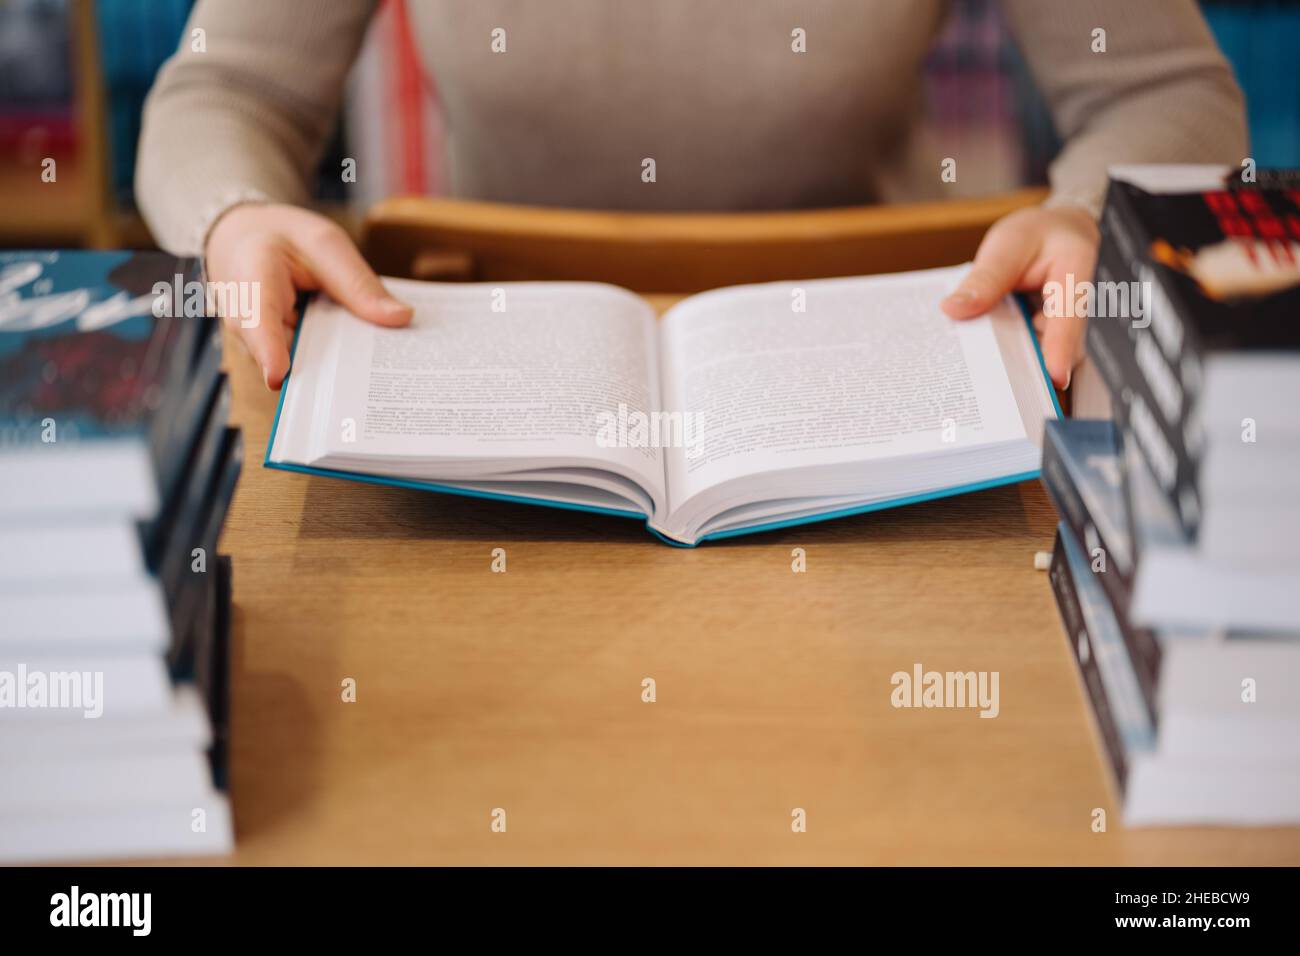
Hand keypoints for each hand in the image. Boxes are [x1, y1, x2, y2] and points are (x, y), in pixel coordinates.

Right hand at [205, 203, 412, 388]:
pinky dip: (325, 361)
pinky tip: (355, 359)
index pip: (255, 318)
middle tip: (371, 381)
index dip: (266, 350)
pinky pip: (299, 363)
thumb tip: (402, 317)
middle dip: (322, 371)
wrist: (245, 239)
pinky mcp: (268, 352)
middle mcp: (244, 318)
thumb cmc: (284, 238)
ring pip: (293, 364)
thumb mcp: (326, 245)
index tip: (277, 378)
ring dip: (329, 368)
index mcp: (253, 278)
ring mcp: (253, 341)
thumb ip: (358, 284)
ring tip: (370, 370)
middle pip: (279, 354)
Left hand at [940, 204, 1099, 389]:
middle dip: (1029, 367)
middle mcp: (1076, 306)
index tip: (1056, 377)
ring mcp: (1061, 325)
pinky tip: (982, 358)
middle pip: (1055, 345)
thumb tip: (953, 309)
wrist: (1054, 233)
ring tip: (984, 377)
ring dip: (1012, 362)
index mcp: (1075, 272)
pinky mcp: (1045, 334)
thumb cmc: (1036, 234)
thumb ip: (985, 278)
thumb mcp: (1007, 245)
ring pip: (1038, 352)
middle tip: (998, 387)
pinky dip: (1005, 353)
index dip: (1061, 348)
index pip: (1069, 315)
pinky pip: (1026, 349)